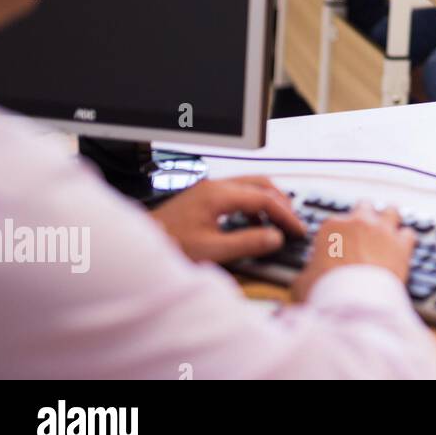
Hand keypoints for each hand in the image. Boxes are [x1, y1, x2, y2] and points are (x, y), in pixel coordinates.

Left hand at [150, 176, 304, 263]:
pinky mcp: (203, 198)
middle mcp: (215, 186)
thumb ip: (247, 243)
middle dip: (281, 201)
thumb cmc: (168, 245)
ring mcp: (208, 190)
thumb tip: (275, 238)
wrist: (138, 243)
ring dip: (268, 202)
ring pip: (249, 186)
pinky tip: (253, 224)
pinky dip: (253, 206)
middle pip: (260, 184)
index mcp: (219, 195)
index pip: (264, 199)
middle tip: (293, 221)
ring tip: (279, 221)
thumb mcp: (212, 250)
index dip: (285, 215)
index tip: (297, 229)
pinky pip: (237, 194)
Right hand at [291, 204, 416, 300]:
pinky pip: (409, 233)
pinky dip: (406, 240)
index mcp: (332, 227)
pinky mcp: (402, 244)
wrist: (354, 302)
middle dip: (365, 216)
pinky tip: (403, 248)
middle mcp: (359, 222)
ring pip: (391, 210)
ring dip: (390, 219)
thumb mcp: (303, 282)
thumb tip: (305, 279)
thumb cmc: (326, 290)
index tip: (341, 243)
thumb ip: (307, 273)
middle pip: (365, 206)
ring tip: (389, 229)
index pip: (336, 220)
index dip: (340, 233)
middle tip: (366, 230)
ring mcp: (383, 230)